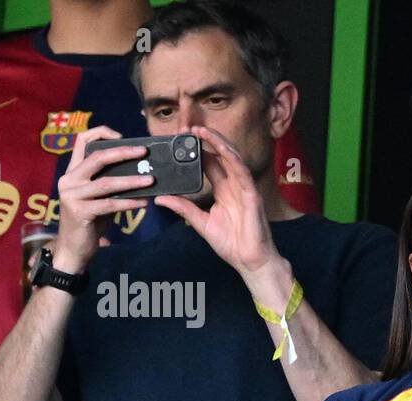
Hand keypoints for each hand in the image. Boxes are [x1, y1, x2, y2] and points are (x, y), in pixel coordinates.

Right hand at [52, 126, 150, 273]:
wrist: (74, 249)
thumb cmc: (90, 221)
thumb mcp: (98, 197)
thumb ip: (108, 183)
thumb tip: (139, 171)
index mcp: (72, 172)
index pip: (81, 141)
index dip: (100, 133)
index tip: (122, 136)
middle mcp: (69, 180)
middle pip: (97, 158)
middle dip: (123, 152)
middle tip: (144, 152)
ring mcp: (72, 195)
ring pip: (106, 183)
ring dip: (132, 181)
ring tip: (151, 180)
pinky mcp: (79, 212)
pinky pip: (110, 205)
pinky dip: (129, 203)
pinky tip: (144, 203)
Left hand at [155, 126, 281, 281]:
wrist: (249, 262)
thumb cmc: (231, 244)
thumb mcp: (200, 223)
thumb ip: (183, 208)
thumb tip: (160, 199)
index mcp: (222, 191)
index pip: (209, 163)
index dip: (196, 150)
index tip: (180, 138)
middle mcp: (233, 185)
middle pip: (220, 155)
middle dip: (205, 140)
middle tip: (187, 128)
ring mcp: (244, 188)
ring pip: (231, 158)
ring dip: (217, 142)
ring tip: (200, 131)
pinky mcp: (252, 195)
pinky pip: (242, 172)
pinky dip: (231, 157)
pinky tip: (220, 147)